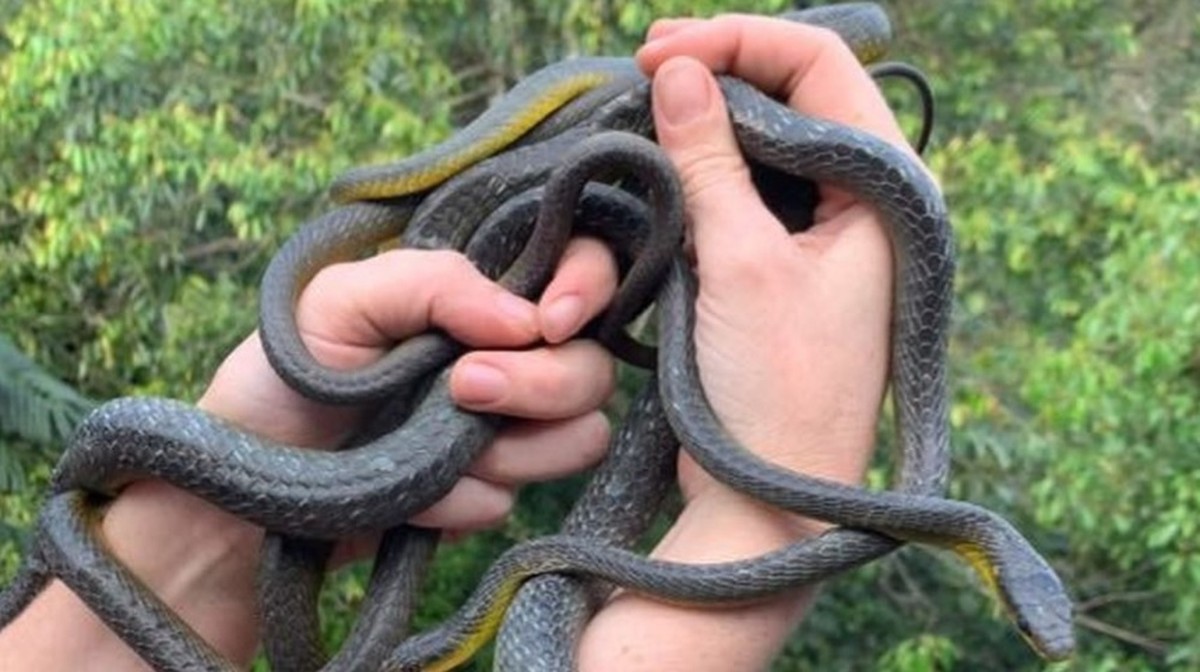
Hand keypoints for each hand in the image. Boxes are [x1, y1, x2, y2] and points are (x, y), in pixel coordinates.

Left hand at [0, 240, 621, 669]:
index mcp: (476, 295)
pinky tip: (408, 495)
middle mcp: (506, 357)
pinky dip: (457, 498)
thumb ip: (432, 283)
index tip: (550, 321)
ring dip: (504, 449)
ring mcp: (502, 431)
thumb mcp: (337, 300)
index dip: (588, 287)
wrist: (242, 491)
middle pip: (593, 368)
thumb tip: (529, 320)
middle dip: (538, 383)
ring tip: (429, 448)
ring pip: (577, 438)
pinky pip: (513, 501)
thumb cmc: (281, 379)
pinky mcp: (484, 495)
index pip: (581, 266)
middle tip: (461, 387)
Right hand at [579, 15, 915, 670]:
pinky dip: (703, 165)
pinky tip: (660, 157)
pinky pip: (747, 186)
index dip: (741, 42)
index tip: (661, 51)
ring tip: (644, 103)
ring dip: (707, 117)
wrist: (774, 495)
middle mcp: (866, 200)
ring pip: (767, 138)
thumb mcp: (741, 264)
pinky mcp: (786, 261)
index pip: (821, 67)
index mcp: (886, 191)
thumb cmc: (779, 390)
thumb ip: (711, 161)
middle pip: (795, 94)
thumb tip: (678, 72)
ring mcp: (826, 231)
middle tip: (644, 66)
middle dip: (720, 70)